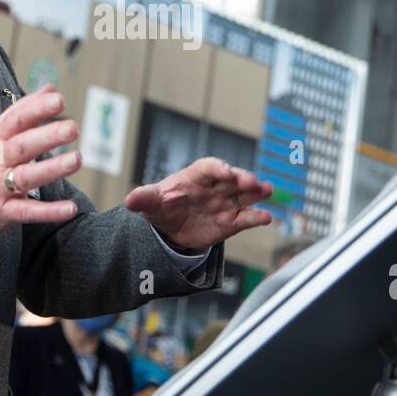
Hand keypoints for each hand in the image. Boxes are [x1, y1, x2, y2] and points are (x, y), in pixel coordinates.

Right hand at [0, 84, 82, 242]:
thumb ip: (22, 110)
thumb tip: (50, 88)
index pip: (16, 120)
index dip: (37, 109)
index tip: (58, 100)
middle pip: (22, 146)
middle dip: (47, 136)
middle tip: (72, 128)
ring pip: (26, 177)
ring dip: (52, 169)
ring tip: (76, 160)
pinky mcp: (4, 212)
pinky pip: (27, 212)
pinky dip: (48, 212)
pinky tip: (69, 208)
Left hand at [123, 157, 272, 251]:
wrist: (170, 228)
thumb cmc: (162, 205)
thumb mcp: (150, 202)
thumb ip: (143, 198)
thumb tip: (129, 199)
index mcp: (195, 177)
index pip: (208, 168)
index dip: (217, 168)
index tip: (225, 171)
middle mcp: (214, 187)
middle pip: (231, 179)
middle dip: (242, 178)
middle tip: (251, 181)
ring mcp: (224, 203)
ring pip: (244, 195)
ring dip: (257, 192)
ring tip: (267, 190)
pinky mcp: (231, 222)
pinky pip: (246, 218)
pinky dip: (257, 217)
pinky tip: (266, 217)